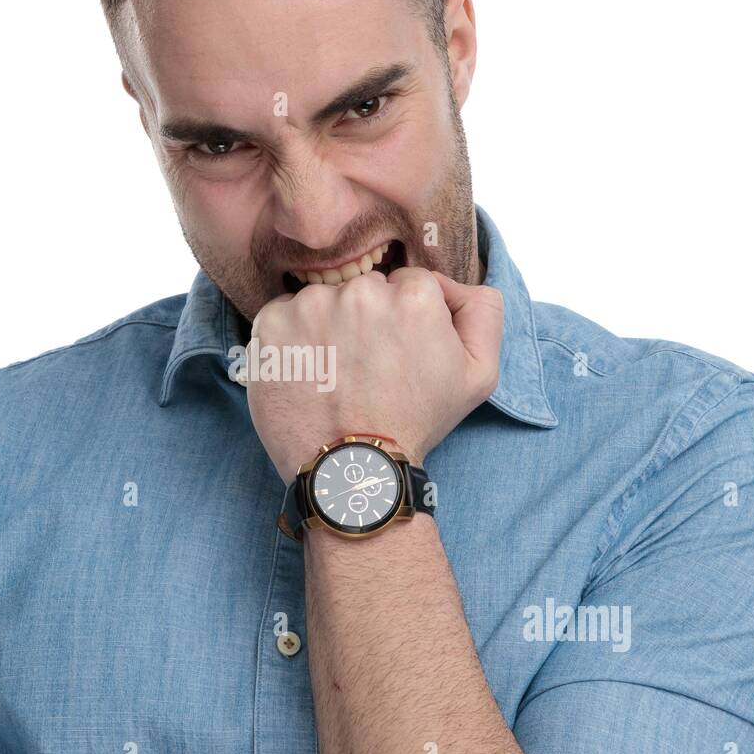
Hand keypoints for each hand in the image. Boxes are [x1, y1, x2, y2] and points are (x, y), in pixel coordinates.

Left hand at [246, 266, 503, 481]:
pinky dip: (292, 339)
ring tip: (334, 375)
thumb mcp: (478, 375)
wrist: (351, 469)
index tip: (397, 354)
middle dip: (366, 320)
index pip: (407, 284)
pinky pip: (284, 314)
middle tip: (366, 368)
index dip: (404, 321)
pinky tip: (307, 372)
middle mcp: (362, 292)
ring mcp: (311, 305)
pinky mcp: (272, 323)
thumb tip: (455, 284)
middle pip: (365, 288)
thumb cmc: (414, 423)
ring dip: (327, 327)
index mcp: (414, 296)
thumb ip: (482, 313)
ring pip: (324, 300)